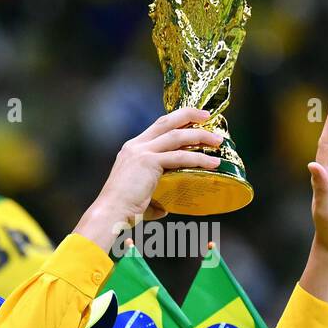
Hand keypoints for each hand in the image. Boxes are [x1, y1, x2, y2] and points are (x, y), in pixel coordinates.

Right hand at [76, 107, 222, 250]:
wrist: (111, 212)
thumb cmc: (123, 209)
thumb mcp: (140, 195)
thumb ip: (154, 197)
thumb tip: (166, 207)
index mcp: (133, 149)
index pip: (158, 126)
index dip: (177, 120)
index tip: (194, 118)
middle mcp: (136, 146)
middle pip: (167, 121)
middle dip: (189, 115)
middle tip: (207, 116)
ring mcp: (142, 152)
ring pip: (177, 136)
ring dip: (200, 136)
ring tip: (217, 141)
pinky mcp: (149, 162)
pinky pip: (179, 157)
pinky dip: (198, 158)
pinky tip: (212, 163)